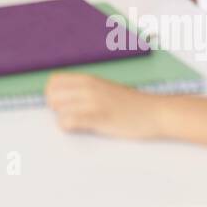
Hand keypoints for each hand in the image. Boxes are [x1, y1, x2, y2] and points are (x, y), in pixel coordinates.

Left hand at [44, 73, 164, 139]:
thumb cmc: (129, 104)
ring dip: (65, 119)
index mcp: (88, 78)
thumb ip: (83, 89)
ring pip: (59, 111)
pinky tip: (82, 128)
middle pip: (52, 96)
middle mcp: (88, 87)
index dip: (54, 94)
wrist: (155, 112)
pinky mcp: (100, 118)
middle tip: (72, 115)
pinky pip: (69, 122)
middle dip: (56, 108)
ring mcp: (94, 102)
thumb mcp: (103, 88)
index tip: (64, 104)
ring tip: (81, 123)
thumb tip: (60, 97)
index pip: (53, 81)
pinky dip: (69, 127)